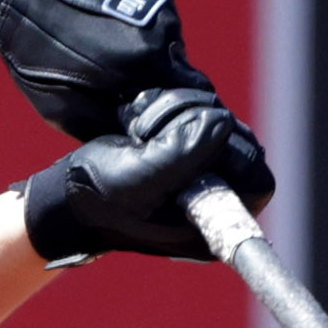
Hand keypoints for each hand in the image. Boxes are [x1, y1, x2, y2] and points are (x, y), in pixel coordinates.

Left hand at [0, 0, 205, 138]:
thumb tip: (142, 139)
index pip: (194, 94)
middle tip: (118, 85)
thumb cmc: (34, 51)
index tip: (155, 116)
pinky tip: (101, 26)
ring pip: (165, 42)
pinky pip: (150, 17)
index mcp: (147, 60)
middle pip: (178, 68)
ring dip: (142, 52)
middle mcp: (162, 26)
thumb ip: (112, 124)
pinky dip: (133, 27)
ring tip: (103, 52)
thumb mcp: (67, 109)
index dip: (176, 110)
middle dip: (154, 81)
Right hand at [21, 87, 276, 262]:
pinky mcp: (186, 145)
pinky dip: (165, 106)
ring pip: (216, 117)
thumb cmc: (101, 197)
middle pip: (238, 138)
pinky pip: (195, 109)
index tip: (184, 148)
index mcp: (214, 221)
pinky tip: (136, 124)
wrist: (69, 194)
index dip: (229, 152)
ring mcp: (202, 169)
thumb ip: (185, 152)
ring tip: (136, 133)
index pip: (257, 178)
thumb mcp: (142, 179)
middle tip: (147, 136)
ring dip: (172, 111)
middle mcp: (216, 196)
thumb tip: (222, 121)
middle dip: (191, 123)